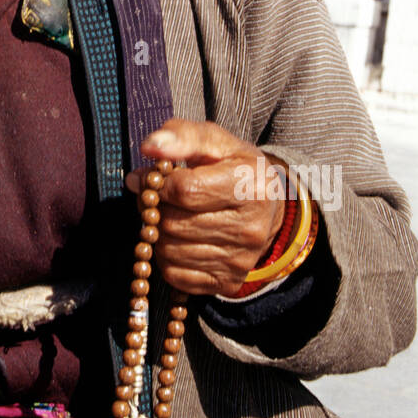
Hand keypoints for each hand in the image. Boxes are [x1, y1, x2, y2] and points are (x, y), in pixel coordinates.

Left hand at [126, 118, 286, 297]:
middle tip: (156, 198)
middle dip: (155, 208)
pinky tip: (179, 239)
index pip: (186, 190)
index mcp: (251, 186)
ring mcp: (241, 259)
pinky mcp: (228, 282)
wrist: (267, 206)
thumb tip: (150, 147)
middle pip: (175, 223)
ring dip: (158, 233)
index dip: (158, 183)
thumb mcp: (215, 141)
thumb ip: (182, 136)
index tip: (152, 177)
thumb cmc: (234, 168)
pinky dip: (166, 257)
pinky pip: (175, 274)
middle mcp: (251, 227)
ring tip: (169, 216)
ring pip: (170, 251)